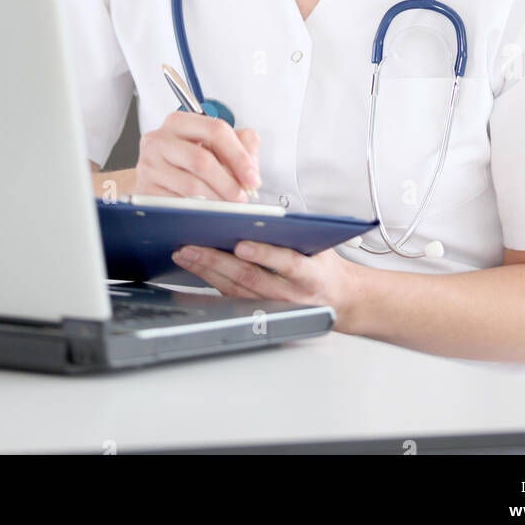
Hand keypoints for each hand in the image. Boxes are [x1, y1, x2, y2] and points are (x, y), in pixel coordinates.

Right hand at [134, 111, 260, 201]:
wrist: (154, 177)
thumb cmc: (186, 159)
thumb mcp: (214, 144)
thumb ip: (240, 143)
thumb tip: (251, 163)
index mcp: (179, 122)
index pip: (215, 130)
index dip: (239, 156)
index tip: (252, 177)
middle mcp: (160, 140)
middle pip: (202, 160)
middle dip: (229, 182)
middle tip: (243, 196)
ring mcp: (149, 165)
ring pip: (191, 186)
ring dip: (217, 199)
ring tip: (228, 205)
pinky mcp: (145, 190)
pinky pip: (178, 204)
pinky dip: (198, 210)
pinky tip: (208, 211)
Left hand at [171, 240, 363, 332]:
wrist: (338, 300)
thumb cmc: (324, 267)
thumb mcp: (318, 245)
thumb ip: (293, 232)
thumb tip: (260, 213)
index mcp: (309, 273)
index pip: (287, 263)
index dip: (264, 254)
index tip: (241, 244)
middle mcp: (290, 295)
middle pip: (250, 278)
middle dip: (218, 261)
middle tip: (193, 246)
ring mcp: (273, 306)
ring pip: (235, 289)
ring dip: (207, 270)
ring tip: (186, 253)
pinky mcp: (259, 312)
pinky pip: (231, 295)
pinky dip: (211, 280)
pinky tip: (195, 267)